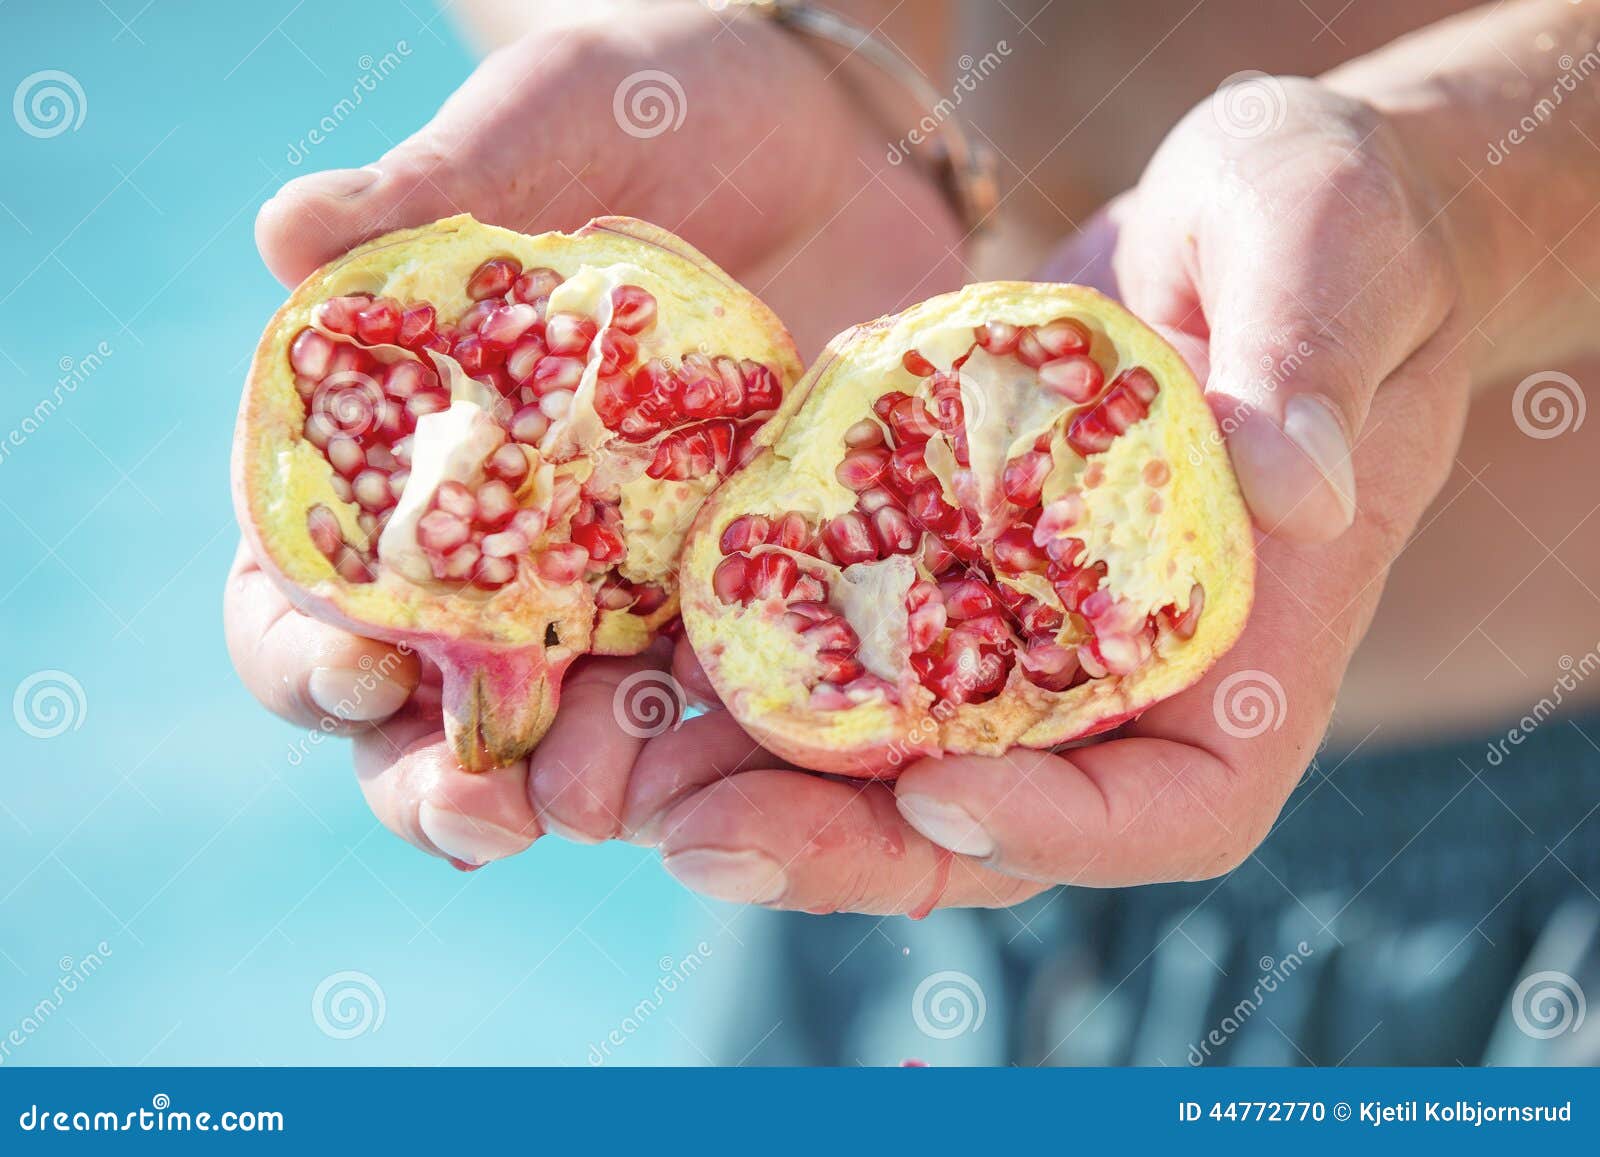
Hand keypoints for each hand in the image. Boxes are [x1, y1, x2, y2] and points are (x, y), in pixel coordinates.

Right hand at [226, 1, 963, 866]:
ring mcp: (627, 595)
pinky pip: (726, 707)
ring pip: (571, 744)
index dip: (299, 645)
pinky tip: (748, 781)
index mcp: (395, 462)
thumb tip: (284, 232)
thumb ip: (438, 186)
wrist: (835, 135)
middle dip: (431, 781)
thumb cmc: (662, 113)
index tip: (355, 663)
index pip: (298, 588)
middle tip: (478, 811)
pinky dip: (726, 755)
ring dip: (582, 796)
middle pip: (422, 714)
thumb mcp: (556, 125)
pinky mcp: (746, 601)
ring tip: (611, 811)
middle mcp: (497, 557)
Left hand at [611, 78, 1476, 911]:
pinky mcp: (943, 574)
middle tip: (703, 840)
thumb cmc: (1326, 220)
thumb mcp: (1328, 238)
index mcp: (1249, 649)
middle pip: (993, 827)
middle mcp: (1127, 678)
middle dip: (850, 847)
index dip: (1062, 830)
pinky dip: (747, 672)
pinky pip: (845, 653)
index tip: (936, 795)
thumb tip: (1300, 488)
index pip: (1180, 809)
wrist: (1239, 222)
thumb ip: (1310, 349)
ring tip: (633, 784)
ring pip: (892, 766)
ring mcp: (1025, 636)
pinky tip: (644, 663)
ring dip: (764, 789)